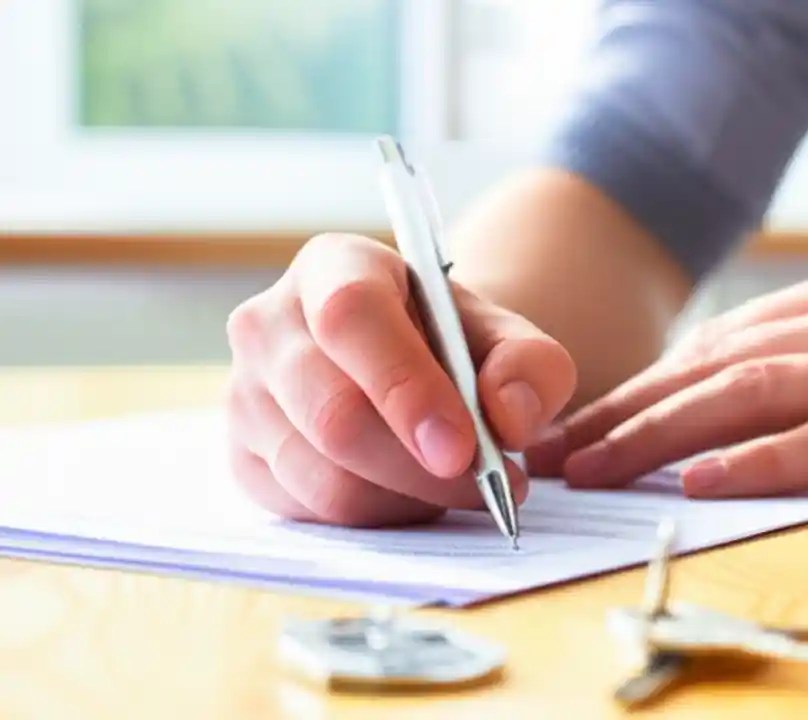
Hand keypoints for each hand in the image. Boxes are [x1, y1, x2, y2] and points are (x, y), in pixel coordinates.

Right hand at [225, 234, 575, 525]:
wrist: (409, 367)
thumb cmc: (453, 345)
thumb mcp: (509, 338)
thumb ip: (531, 367)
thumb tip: (509, 417)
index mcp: (334, 267)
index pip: (350, 317)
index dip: (405, 387)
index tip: (460, 448)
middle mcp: (269, 323)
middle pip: (335, 414)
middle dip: (422, 467)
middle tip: (491, 484)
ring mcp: (245, 394)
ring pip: (324, 477)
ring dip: (409, 498)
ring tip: (458, 483)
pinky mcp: (242, 457)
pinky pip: (312, 512)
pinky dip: (378, 516)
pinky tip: (412, 491)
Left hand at [526, 259, 807, 496]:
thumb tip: (727, 391)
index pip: (719, 341)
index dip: (644, 384)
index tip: (585, 419)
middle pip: (714, 364)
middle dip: (627, 409)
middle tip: (560, 448)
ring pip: (748, 394)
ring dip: (660, 433)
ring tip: (597, 466)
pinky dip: (753, 459)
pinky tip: (697, 480)